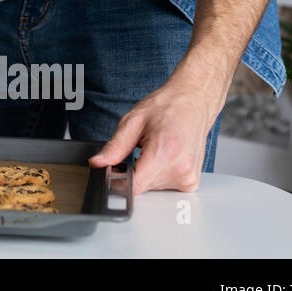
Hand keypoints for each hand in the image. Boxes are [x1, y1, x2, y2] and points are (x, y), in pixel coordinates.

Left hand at [87, 76, 220, 193]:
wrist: (193, 103)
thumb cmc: (167, 107)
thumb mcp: (133, 121)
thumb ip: (115, 146)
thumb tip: (97, 163)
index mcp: (165, 152)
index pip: (135, 185)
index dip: (118, 179)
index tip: (113, 170)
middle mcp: (180, 169)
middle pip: (142, 186)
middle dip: (133, 171)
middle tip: (138, 150)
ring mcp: (188, 178)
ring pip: (152, 187)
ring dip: (146, 172)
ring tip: (154, 149)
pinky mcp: (191, 182)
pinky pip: (164, 186)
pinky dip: (157, 174)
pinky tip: (162, 156)